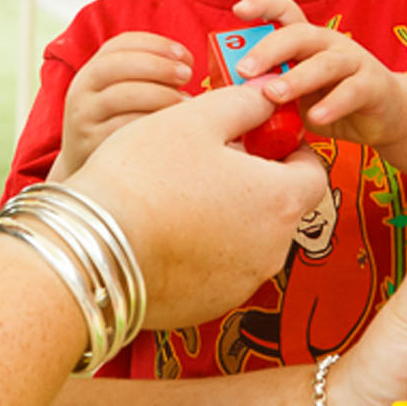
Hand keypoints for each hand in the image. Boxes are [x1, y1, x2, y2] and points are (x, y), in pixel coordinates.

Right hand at [50, 31, 192, 179]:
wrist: (91, 176)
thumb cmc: (121, 127)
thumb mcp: (124, 96)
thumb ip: (149, 79)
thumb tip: (188, 67)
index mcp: (93, 70)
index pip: (119, 45)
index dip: (155, 44)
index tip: (184, 55)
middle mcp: (82, 89)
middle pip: (114, 65)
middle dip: (156, 65)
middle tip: (187, 74)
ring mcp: (83, 117)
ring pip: (118, 96)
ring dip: (158, 94)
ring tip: (186, 101)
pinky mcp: (88, 144)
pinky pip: (121, 129)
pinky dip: (149, 122)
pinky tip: (170, 126)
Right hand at [61, 84, 327, 330]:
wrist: (92, 245)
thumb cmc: (146, 174)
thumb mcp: (196, 119)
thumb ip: (244, 104)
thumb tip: (267, 99)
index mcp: (280, 200)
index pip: (314, 172)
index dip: (291, 150)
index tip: (261, 139)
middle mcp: (273, 249)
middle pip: (281, 208)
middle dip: (256, 184)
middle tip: (212, 164)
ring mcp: (241, 284)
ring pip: (250, 241)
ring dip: (229, 218)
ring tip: (181, 198)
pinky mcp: (209, 306)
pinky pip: (219, 271)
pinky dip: (203, 251)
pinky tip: (166, 234)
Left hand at [231, 0, 406, 147]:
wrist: (384, 116)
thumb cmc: (329, 100)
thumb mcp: (295, 94)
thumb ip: (268, 89)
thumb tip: (225, 100)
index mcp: (305, 39)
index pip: (285, 10)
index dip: (263, 4)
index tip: (239, 10)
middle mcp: (328, 43)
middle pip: (298, 35)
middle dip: (268, 50)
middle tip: (244, 70)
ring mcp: (353, 61)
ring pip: (324, 63)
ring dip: (296, 78)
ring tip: (273, 94)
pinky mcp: (373, 85)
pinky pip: (352, 91)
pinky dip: (333, 104)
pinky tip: (315, 118)